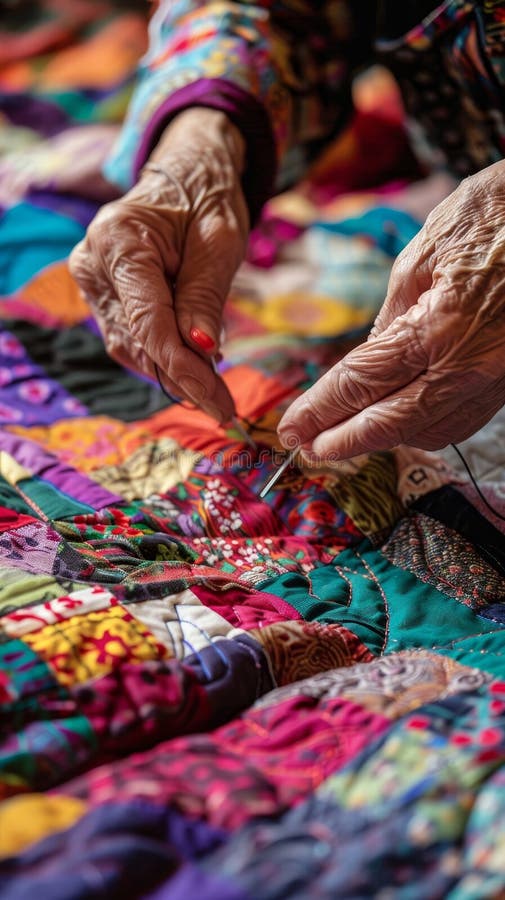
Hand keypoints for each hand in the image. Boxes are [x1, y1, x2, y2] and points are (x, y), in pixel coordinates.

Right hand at [69, 108, 248, 421]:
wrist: (188, 176)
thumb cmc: (207, 199)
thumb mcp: (219, 242)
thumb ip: (204, 296)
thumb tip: (200, 350)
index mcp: (118, 240)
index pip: (148, 322)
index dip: (184, 368)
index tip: (219, 402)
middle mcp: (93, 264)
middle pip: (138, 341)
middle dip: (184, 377)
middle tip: (224, 405)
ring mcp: (94, 283)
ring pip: (132, 348)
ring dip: (174, 372)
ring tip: (215, 387)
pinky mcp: (104, 297)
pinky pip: (132, 339)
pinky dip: (164, 357)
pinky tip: (194, 366)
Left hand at [278, 161, 504, 458]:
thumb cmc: (490, 216)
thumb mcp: (423, 254)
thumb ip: (390, 318)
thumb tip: (366, 368)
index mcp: (440, 328)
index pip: (364, 383)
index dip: (321, 410)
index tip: (292, 428)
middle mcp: (471, 365)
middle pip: (394, 422)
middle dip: (345, 440)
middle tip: (307, 448)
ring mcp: (497, 379)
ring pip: (430, 431)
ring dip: (384, 439)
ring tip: (347, 434)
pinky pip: (462, 420)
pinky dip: (423, 427)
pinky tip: (399, 420)